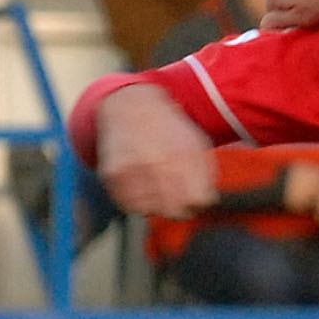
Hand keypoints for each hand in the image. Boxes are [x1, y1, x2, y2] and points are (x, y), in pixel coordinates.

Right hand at [93, 84, 217, 217]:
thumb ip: (206, 174)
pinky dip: (136, 201)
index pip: (199, 201)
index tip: (194, 196)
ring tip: (155, 184)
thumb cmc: (168, 129)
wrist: (130, 107)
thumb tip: (206, 203)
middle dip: (179, 207)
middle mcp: (157, 163)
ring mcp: (133, 170)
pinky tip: (140, 184)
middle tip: (175, 195)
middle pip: (176, 212)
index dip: (199, 202)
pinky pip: (129, 206)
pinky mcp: (112, 175)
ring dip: (156, 204)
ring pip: (152, 212)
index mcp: (182, 155)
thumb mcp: (196, 143)